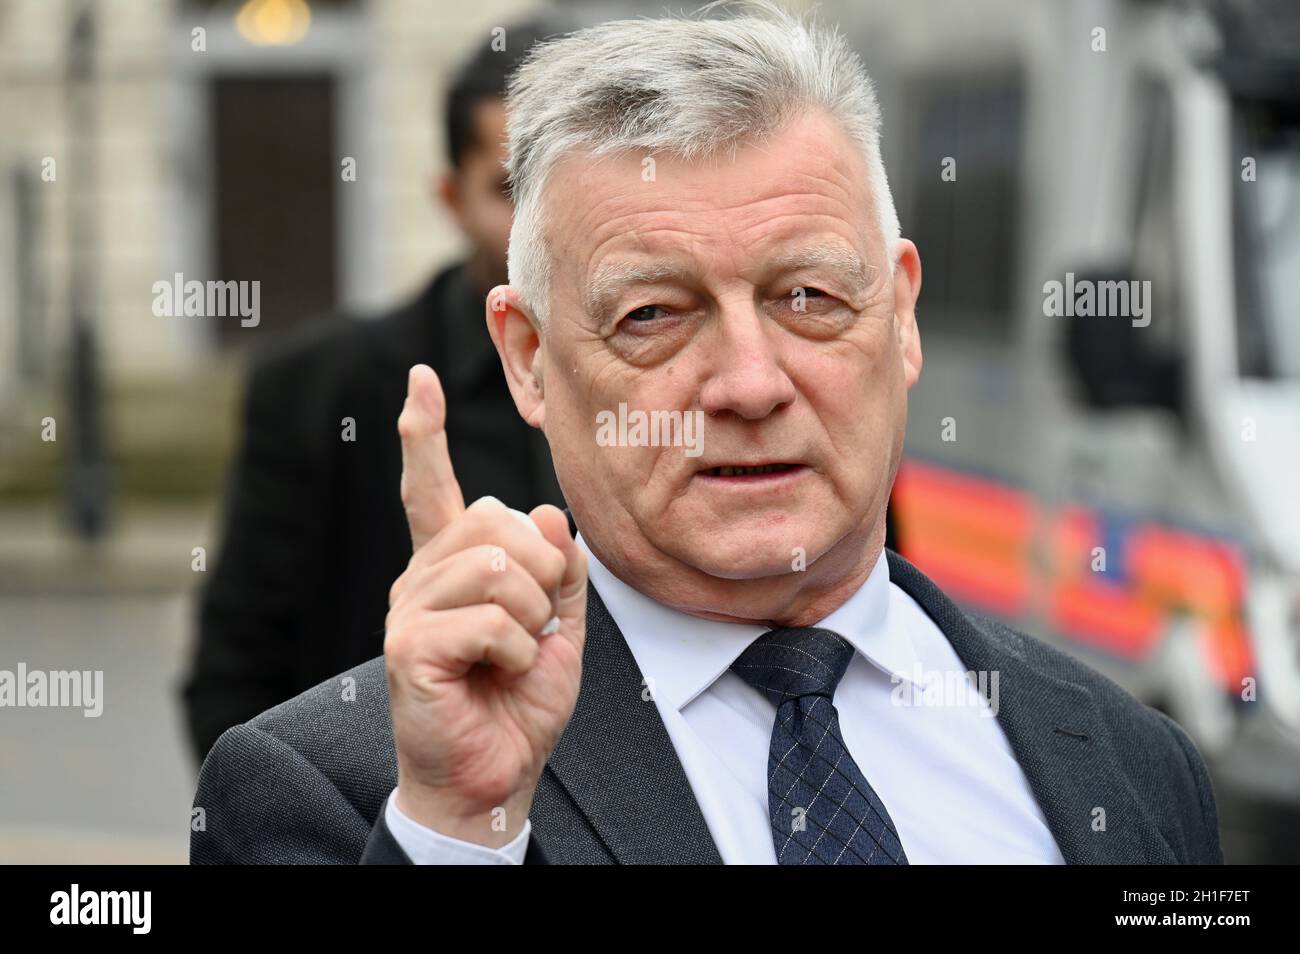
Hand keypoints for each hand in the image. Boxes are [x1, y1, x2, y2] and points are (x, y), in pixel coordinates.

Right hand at [385, 364, 586, 847]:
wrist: (494, 777)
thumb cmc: (519, 704)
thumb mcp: (560, 626)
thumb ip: (560, 567)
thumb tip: (547, 513)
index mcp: (453, 567)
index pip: (433, 488)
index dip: (424, 434)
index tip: (418, 380)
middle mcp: (422, 577)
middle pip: (498, 519)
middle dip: (545, 572)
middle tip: (538, 625)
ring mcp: (408, 609)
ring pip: (499, 565)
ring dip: (535, 616)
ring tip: (517, 654)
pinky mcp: (407, 646)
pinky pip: (490, 618)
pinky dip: (518, 651)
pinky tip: (500, 675)